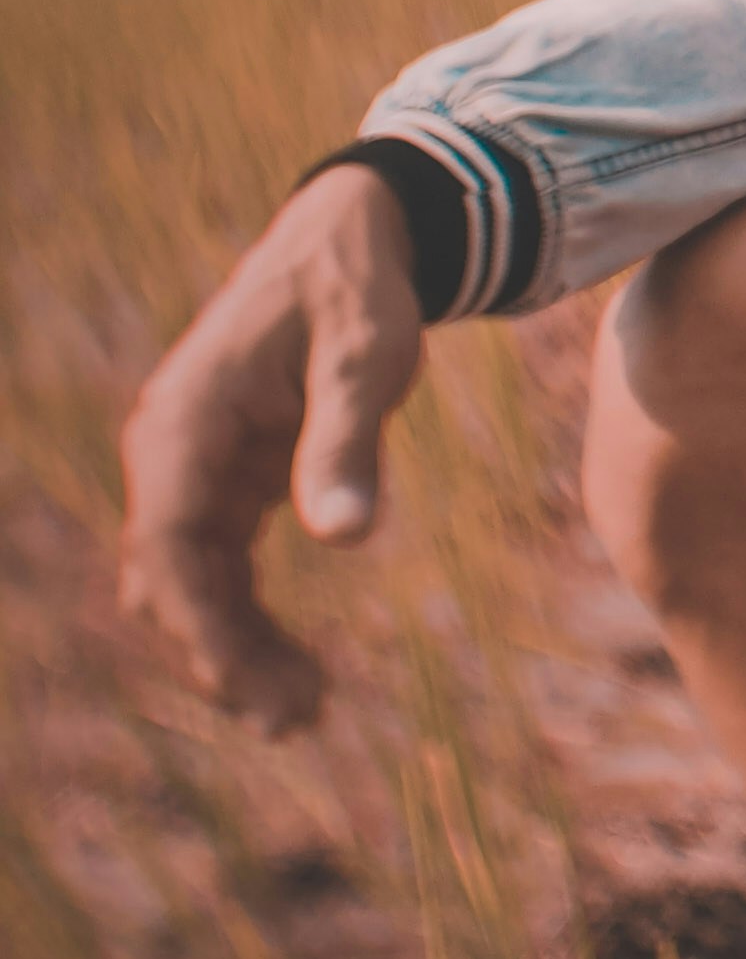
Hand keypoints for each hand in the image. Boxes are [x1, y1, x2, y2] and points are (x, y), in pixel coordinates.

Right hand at [119, 168, 426, 732]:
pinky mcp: (225, 481)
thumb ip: (346, 441)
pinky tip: (295, 668)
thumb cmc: (357, 290)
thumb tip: (342, 539)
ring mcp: (192, 469)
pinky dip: (245, 618)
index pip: (170, 545)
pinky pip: (217, 569)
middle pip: (169, 579)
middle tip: (296, 719)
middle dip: (219, 653)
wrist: (351, 239)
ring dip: (232, 648)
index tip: (249, 687)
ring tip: (302, 711)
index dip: (203, 624)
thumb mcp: (364, 356)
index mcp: (184, 423)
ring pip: (188, 584)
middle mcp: (170, 451)